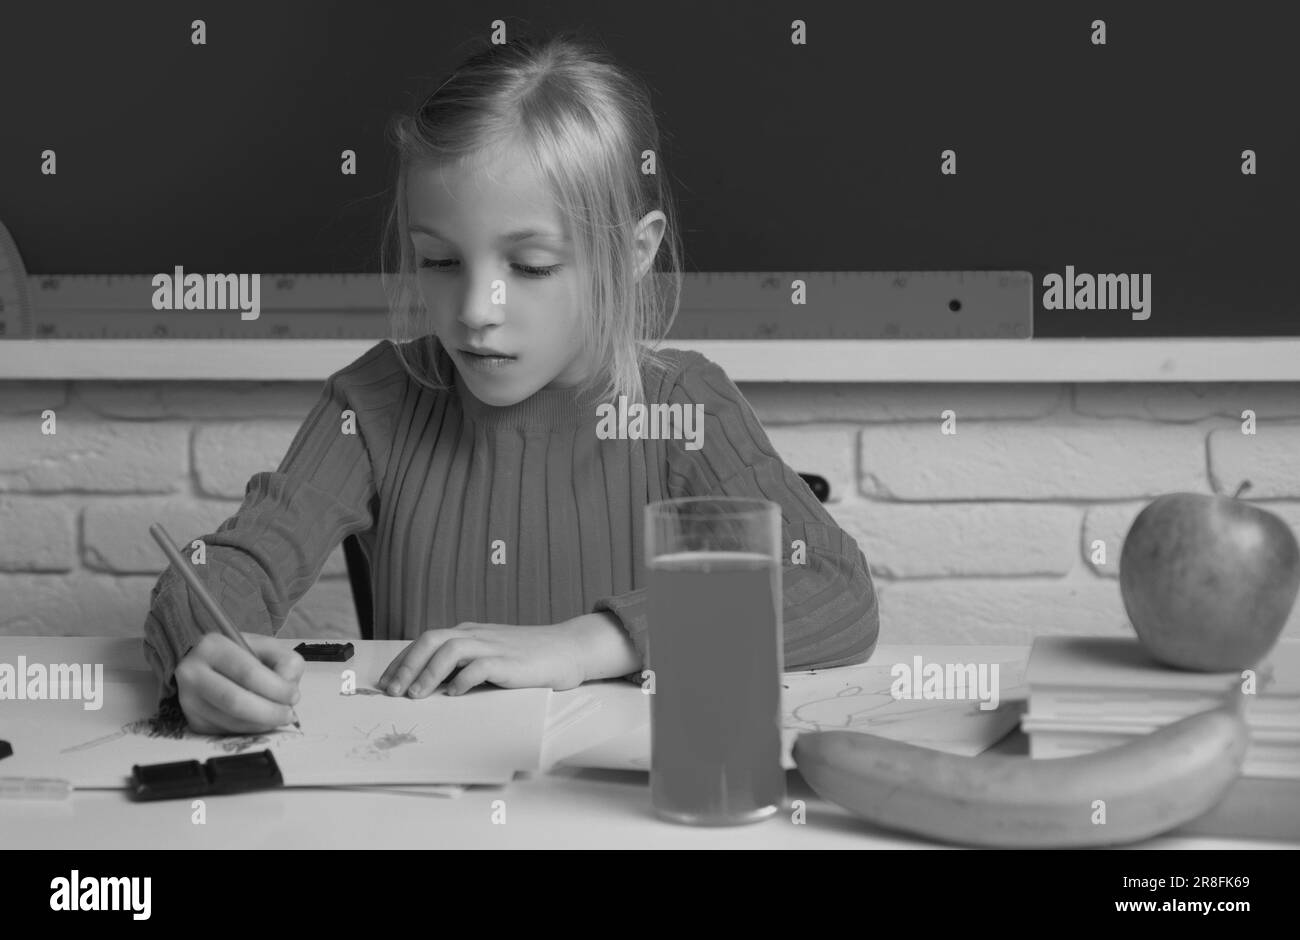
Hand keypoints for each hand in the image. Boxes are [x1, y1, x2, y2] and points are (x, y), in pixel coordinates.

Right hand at [174, 632, 303, 733]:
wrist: (207, 666)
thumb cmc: (241, 656)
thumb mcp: (266, 647)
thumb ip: (286, 662)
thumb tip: (288, 690)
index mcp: (212, 647)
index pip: (248, 673)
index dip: (276, 688)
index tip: (294, 695)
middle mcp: (192, 673)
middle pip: (235, 701)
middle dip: (269, 712)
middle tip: (288, 714)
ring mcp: (188, 699)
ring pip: (230, 721)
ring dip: (262, 724)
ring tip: (278, 717)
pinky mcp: (193, 721)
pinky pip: (226, 732)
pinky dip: (250, 730)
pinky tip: (259, 720)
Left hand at [378, 622, 587, 697]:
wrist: (568, 649)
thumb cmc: (528, 657)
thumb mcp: (490, 654)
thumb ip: (464, 663)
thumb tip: (430, 684)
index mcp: (469, 632)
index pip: (425, 640)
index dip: (402, 660)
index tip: (385, 682)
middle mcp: (477, 634)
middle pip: (431, 640)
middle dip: (407, 665)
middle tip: (392, 691)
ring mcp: (494, 646)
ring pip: (451, 649)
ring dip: (428, 672)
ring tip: (416, 695)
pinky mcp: (510, 661)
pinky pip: (480, 666)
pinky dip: (462, 679)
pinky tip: (454, 694)